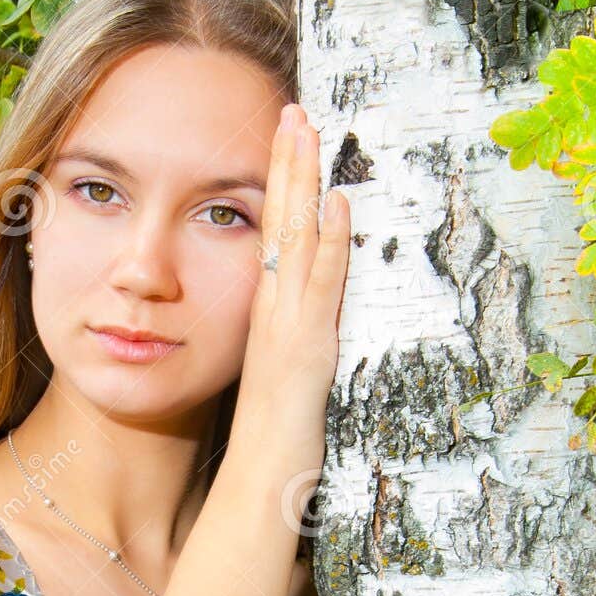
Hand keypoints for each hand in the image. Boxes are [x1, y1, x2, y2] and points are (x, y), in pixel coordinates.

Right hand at [232, 104, 351, 476]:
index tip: (287, 142)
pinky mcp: (307, 347)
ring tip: (306, 128)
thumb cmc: (272, 445)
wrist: (258, 486)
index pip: (272, 239)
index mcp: (268, 319)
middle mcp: (273, 314)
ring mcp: (288, 328)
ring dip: (301, 182)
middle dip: (285, 164)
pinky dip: (329, 241)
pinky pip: (319, 284)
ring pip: (294, 240)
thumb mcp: (284, 387)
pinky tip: (337, 202)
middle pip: (277, 224)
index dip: (278, 189)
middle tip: (291, 109)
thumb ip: (293, 353)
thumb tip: (308, 335)